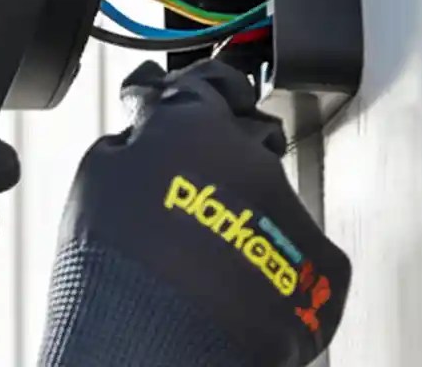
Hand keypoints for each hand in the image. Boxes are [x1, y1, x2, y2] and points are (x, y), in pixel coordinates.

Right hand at [40, 60, 349, 366]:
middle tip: (200, 181)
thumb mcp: (99, 177)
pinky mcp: (322, 260)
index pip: (212, 82)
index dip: (205, 88)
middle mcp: (252, 156)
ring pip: (275, 193)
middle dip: (230, 149)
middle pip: (250, 134)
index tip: (204, 92)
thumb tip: (147, 124)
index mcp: (195, 125)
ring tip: (211, 250)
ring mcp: (291, 207)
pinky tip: (240, 283)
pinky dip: (277, 260)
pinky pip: (300, 247)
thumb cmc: (116, 270)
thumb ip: (135, 138)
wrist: (155, 347)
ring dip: (251, 207)